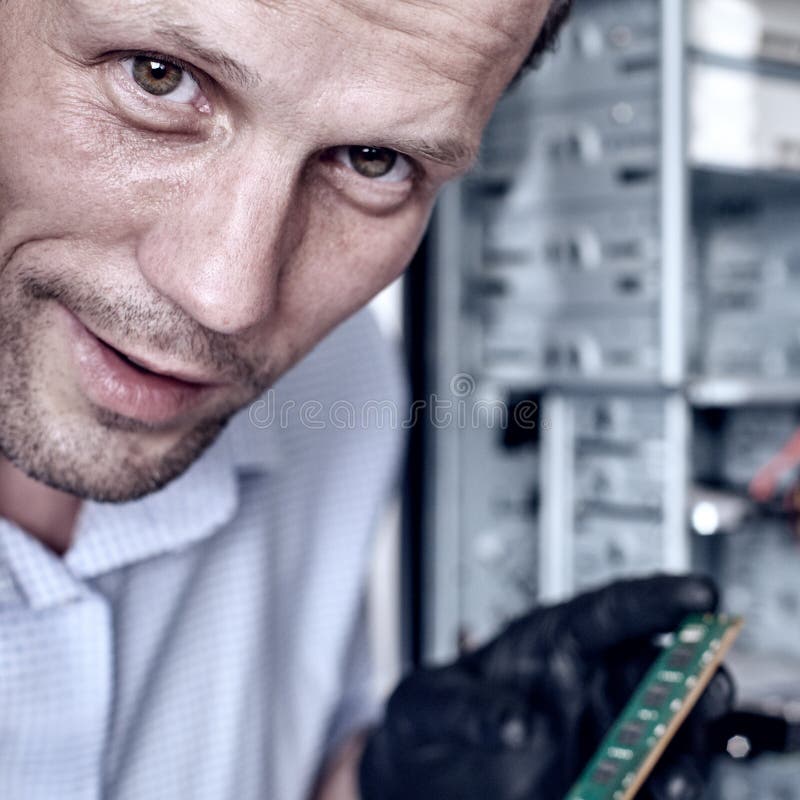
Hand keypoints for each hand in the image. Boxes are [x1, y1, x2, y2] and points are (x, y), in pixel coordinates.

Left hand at [359, 574, 734, 799]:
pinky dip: (659, 790)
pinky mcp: (603, 781)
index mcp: (552, 642)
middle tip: (710, 685)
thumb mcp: (427, 704)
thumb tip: (516, 724)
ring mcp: (599, 735)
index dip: (656, 598)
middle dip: (693, 674)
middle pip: (656, 669)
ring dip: (682, 747)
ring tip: (676, 777)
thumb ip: (466, 708)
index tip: (697, 594)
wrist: (422, 780)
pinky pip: (647, 783)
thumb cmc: (430, 723)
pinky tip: (656, 798)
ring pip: (665, 731)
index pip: (611, 609)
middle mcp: (588, 683)